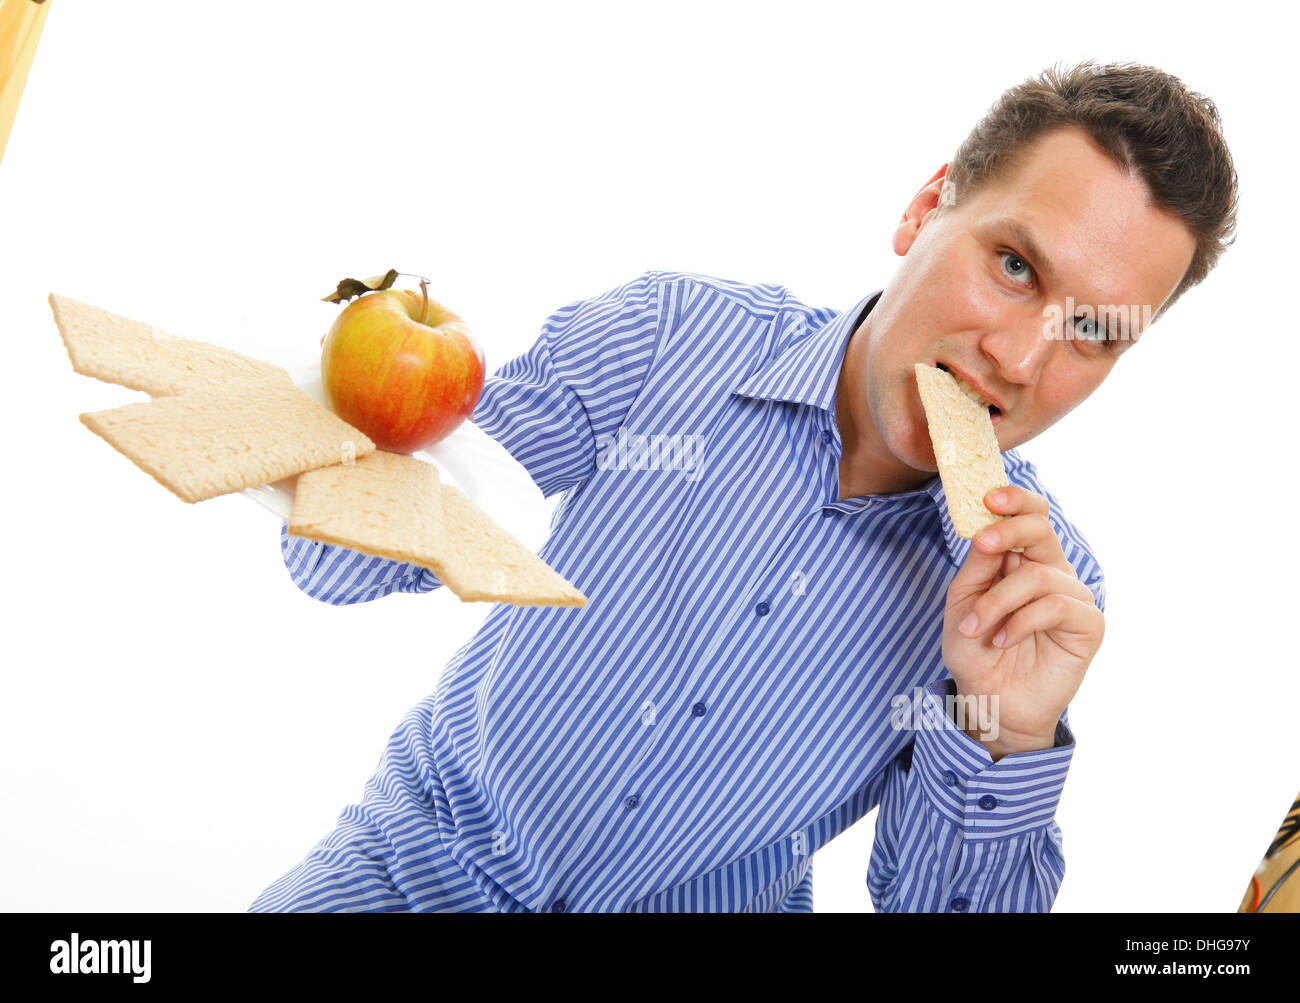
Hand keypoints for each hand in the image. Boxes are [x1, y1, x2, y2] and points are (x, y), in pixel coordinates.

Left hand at [941, 486, 1104, 760]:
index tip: (987, 498)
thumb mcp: (963, 602)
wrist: (989, 701)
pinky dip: (1020, 622)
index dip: (1014, 501)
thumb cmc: (976, 651)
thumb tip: (986, 528)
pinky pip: (1056, 606)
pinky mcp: (1088, 625)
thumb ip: (978, 566)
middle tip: (985, 543)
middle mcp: (1052, 572)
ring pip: (1038, 575)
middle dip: (1010, 529)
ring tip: (976, 629)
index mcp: (1022, 561)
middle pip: (1041, 530)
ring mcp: (1073, 597)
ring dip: (998, 602)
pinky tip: (1003, 641)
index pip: (1030, 516)